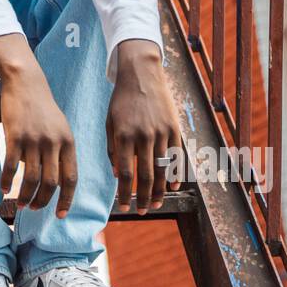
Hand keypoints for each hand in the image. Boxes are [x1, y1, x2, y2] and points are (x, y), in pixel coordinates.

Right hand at [0, 33, 77, 218]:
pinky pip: (10, 165)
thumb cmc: (43, 109)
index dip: (66, 200)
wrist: (26, 82)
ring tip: (21, 204)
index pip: (71, 178)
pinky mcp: (15, 135)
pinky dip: (6, 181)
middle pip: (51, 182)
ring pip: (31, 178)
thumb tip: (51, 181)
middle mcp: (54, 143)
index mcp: (68, 142)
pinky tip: (3, 188)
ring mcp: (34, 139)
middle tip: (34, 209)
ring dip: (26, 196)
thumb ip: (59, 153)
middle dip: (43, 201)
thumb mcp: (60, 128)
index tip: (60, 216)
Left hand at [107, 40, 181, 213]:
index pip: (125, 173)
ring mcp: (161, 132)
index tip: (124, 207)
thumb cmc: (121, 100)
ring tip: (156, 204)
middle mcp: (143, 135)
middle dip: (143, 198)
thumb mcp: (110, 122)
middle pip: (145, 175)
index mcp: (123, 135)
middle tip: (142, 212)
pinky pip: (177, 156)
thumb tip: (117, 174)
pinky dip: (176, 174)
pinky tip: (174, 187)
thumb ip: (113, 148)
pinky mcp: (174, 128)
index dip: (125, 193)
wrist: (141, 74)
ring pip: (163, 169)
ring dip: (160, 191)